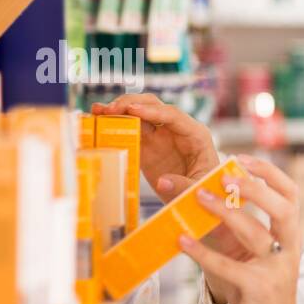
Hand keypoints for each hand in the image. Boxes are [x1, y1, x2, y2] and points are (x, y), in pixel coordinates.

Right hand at [91, 93, 219, 203]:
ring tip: (98, 111)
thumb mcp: (199, 189)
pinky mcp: (147, 145)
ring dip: (118, 109)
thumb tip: (162, 182)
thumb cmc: (205, 190)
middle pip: (153, 106)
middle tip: (109, 110)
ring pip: (138, 113)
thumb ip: (183, 185)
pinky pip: (130, 129)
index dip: (152, 111)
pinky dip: (114, 124)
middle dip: (131, 104)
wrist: (197, 198)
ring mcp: (160, 135)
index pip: (173, 115)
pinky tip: (98, 122)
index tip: (132, 110)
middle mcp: (177, 129)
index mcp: (195, 134)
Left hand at [176, 154, 303, 303]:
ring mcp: (276, 269)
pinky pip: (229, 267)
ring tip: (196, 198)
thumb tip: (194, 197)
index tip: (241, 159)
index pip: (289, 193)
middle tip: (224, 176)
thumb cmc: (259, 294)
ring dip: (224, 213)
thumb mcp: (250, 257)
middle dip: (254, 187)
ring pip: (255, 233)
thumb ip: (230, 230)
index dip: (268, 172)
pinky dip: (203, 253)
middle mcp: (289, 247)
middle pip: (282, 206)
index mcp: (290, 234)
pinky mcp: (260, 290)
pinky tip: (182, 240)